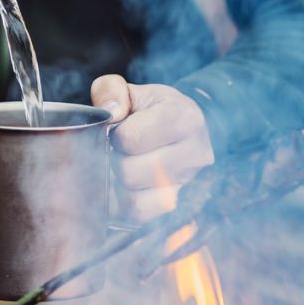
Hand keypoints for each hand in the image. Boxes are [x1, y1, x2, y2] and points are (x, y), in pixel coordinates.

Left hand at [91, 75, 214, 221]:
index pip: (131, 138)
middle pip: (130, 172)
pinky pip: (140, 214)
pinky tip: (126, 185)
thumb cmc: (152, 110)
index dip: (114, 135)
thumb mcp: (133, 91)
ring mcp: (188, 183)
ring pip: (134, 199)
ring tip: (122, 165)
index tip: (118, 130)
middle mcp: (194, 154)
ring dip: (118, 184)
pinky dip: (125, 202)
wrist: (184, 128)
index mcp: (184, 118)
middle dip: (114, 160)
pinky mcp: (176, 204)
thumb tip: (109, 112)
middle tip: (117, 150)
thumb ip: (110, 89)